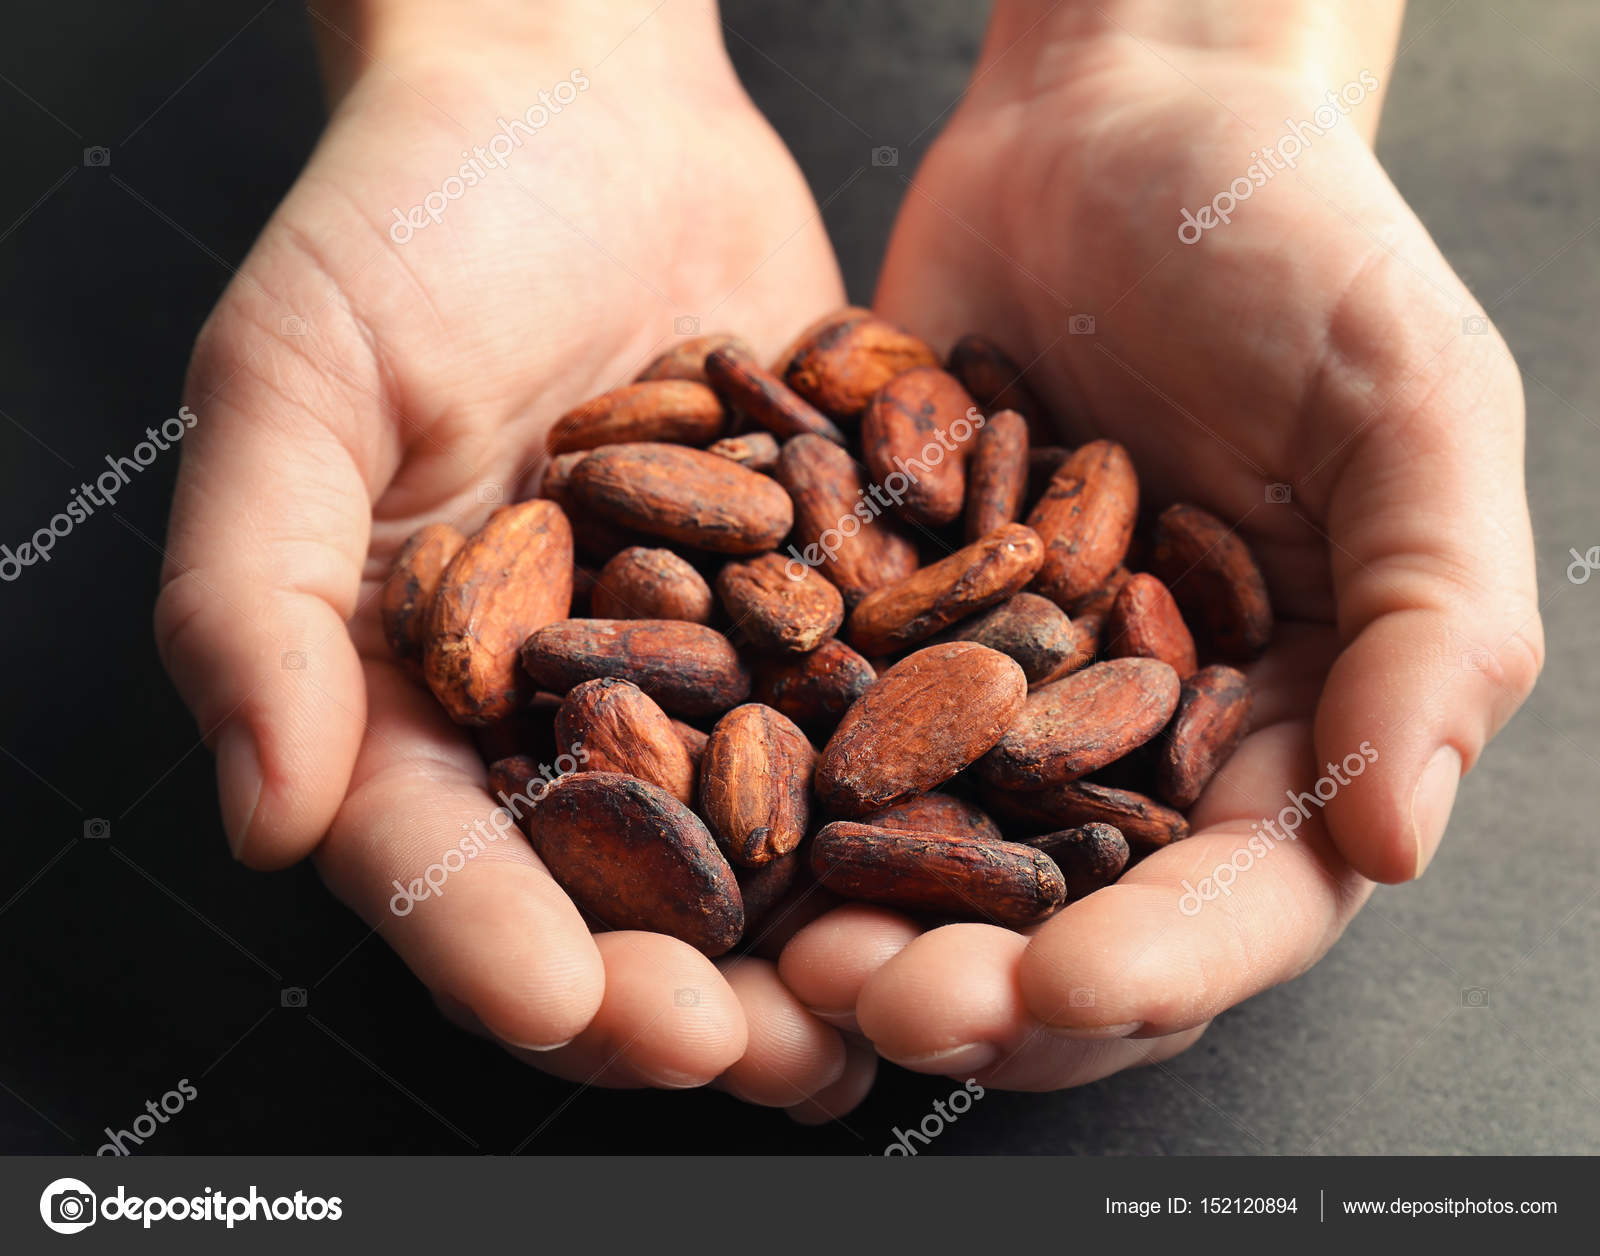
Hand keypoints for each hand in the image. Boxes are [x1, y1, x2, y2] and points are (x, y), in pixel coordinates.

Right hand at [155, 0, 872, 1116]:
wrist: (584, 106)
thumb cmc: (405, 221)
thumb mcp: (297, 386)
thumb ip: (258, 595)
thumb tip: (260, 809)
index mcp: (409, 685)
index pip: (438, 850)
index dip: (497, 943)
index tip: (575, 1011)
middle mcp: (557, 696)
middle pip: (612, 882)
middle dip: (684, 983)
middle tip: (767, 1056)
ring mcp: (695, 656)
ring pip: (756, 831)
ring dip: (819, 932)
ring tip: (893, 1004)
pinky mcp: (812, 594)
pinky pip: (865, 705)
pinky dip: (920, 782)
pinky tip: (989, 846)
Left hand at [779, 0, 1542, 1090]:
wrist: (1106, 125)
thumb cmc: (1290, 242)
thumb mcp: (1408, 408)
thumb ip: (1430, 618)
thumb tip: (1398, 840)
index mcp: (1291, 717)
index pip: (1241, 899)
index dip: (1161, 967)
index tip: (1062, 986)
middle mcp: (1141, 736)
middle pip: (1072, 919)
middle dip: (987, 985)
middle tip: (883, 1000)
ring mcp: (1001, 691)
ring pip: (935, 862)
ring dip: (864, 924)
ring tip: (783, 954)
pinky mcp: (884, 627)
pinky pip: (828, 732)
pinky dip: (775, 791)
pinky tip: (705, 823)